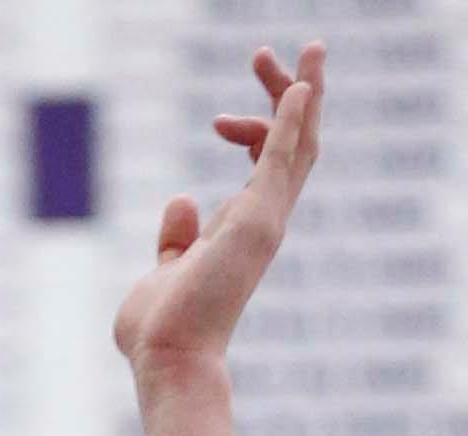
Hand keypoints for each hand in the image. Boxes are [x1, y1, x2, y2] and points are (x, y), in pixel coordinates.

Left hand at [115, 44, 322, 385]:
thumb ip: (173, 239)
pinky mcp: (259, 221)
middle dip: (288, 95)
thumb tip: (180, 198)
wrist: (168, 358)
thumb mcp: (161, 271)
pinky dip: (292, 121)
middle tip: (271, 55)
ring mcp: (266, 220)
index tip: (218, 119)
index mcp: (243, 228)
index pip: (265, 164)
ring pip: (300, 142)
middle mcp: (263, 220)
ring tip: (306, 46)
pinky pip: (283, 159)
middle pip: (293, 142)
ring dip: (303, 93)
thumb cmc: (161, 329)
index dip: (254, 129)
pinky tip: (300, 84)